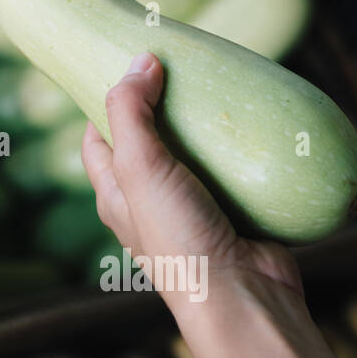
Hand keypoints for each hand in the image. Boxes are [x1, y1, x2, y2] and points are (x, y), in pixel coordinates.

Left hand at [82, 53, 303, 313]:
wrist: (243, 297)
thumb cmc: (179, 240)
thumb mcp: (140, 168)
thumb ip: (132, 112)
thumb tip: (142, 59)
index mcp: (117, 198)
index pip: (98, 140)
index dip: (105, 102)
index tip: (129, 66)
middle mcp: (152, 205)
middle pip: (151, 143)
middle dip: (163, 106)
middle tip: (183, 67)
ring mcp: (197, 211)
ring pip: (198, 157)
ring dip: (209, 128)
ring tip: (223, 87)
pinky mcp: (238, 216)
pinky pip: (240, 175)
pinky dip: (246, 151)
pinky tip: (258, 124)